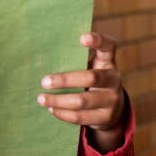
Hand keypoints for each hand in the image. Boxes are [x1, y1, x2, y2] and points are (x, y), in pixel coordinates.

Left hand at [37, 32, 125, 152]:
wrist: (112, 109)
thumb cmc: (92, 81)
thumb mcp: (90, 67)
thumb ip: (75, 61)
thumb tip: (41, 59)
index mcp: (108, 61)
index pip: (108, 46)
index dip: (97, 40)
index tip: (82, 37)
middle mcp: (114, 79)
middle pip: (91, 78)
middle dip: (65, 80)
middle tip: (44, 81)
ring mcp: (112, 100)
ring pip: (83, 101)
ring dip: (59, 100)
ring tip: (41, 98)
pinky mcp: (106, 118)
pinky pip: (81, 117)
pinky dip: (63, 113)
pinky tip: (52, 109)